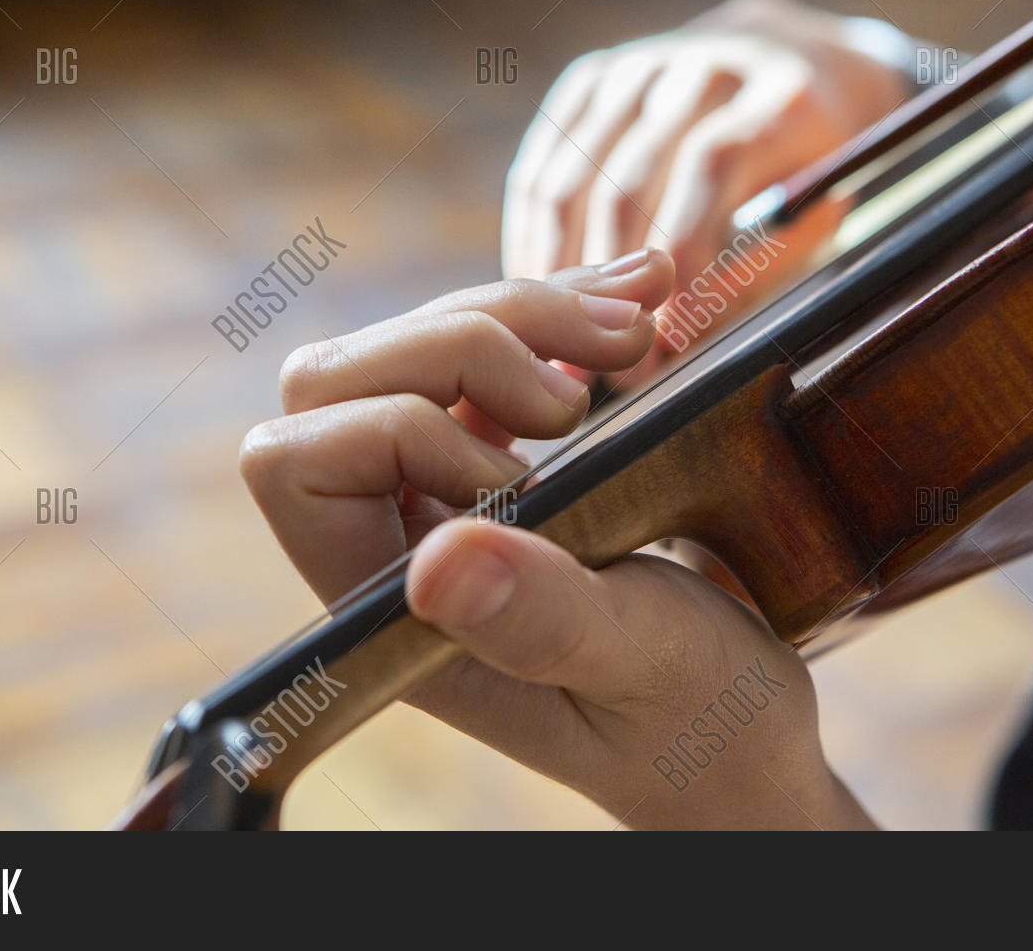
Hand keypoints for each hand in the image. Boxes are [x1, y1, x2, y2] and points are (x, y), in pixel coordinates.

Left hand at [240, 250, 873, 828]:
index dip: (405, 428)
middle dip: (473, 337)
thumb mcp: (640, 667)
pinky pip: (486, 346)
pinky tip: (639, 308)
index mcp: (385, 610)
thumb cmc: (688, 722)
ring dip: (527, 313)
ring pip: (411, 341)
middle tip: (602, 369)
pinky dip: (560, 311)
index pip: (297, 464)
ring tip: (637, 332)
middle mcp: (390, 543)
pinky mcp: (496, 457)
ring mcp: (438, 493)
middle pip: (342, 376)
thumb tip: (434, 563)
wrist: (735, 723)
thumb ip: (544, 621)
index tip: (533, 473)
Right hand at [503, 0, 912, 374]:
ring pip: (571, 178)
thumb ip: (756, 272)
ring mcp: (639, 67)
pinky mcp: (590, 81)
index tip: (666, 337)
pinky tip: (536, 292)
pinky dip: (531, 236)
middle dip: (611, 287)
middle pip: (628, 181)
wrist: (786, 64)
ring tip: (559, 345)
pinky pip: (542, 166)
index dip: (683, 256)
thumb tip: (670, 335)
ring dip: (560, 272)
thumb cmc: (806, 170)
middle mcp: (703, 68)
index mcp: (780, 94)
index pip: (712, 166)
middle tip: (607, 368)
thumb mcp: (814, 220)